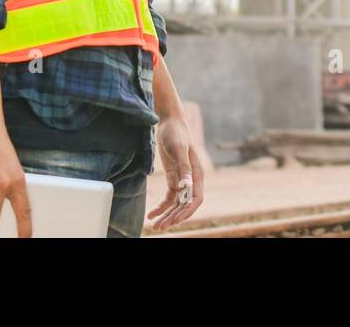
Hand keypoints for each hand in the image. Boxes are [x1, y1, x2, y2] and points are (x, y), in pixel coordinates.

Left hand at [147, 115, 203, 231]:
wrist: (170, 122)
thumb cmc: (177, 133)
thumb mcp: (179, 149)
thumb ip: (183, 168)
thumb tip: (185, 186)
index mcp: (197, 174)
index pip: (196, 199)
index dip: (187, 211)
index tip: (175, 220)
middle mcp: (191, 179)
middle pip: (184, 204)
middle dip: (174, 217)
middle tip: (160, 227)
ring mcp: (181, 179)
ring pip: (176, 203)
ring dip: (167, 215)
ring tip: (155, 226)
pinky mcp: (172, 177)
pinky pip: (169, 197)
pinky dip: (161, 206)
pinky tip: (152, 214)